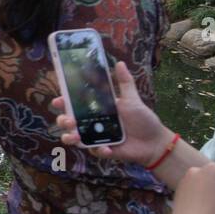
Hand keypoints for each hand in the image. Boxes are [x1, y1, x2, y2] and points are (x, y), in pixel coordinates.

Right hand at [51, 60, 168, 164]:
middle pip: (67, 121)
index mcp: (96, 109)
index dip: (62, 102)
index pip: (73, 104)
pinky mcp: (102, 150)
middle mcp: (91, 123)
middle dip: (63, 120)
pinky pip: (93, 150)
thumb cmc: (143, 120)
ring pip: (72, 138)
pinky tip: (107, 148)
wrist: (154, 142)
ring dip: (70, 137)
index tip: (59, 100)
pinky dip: (98, 150)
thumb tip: (119, 63)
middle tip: (70, 120)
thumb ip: (125, 82)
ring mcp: (95, 137)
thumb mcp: (132, 99)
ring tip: (76, 137)